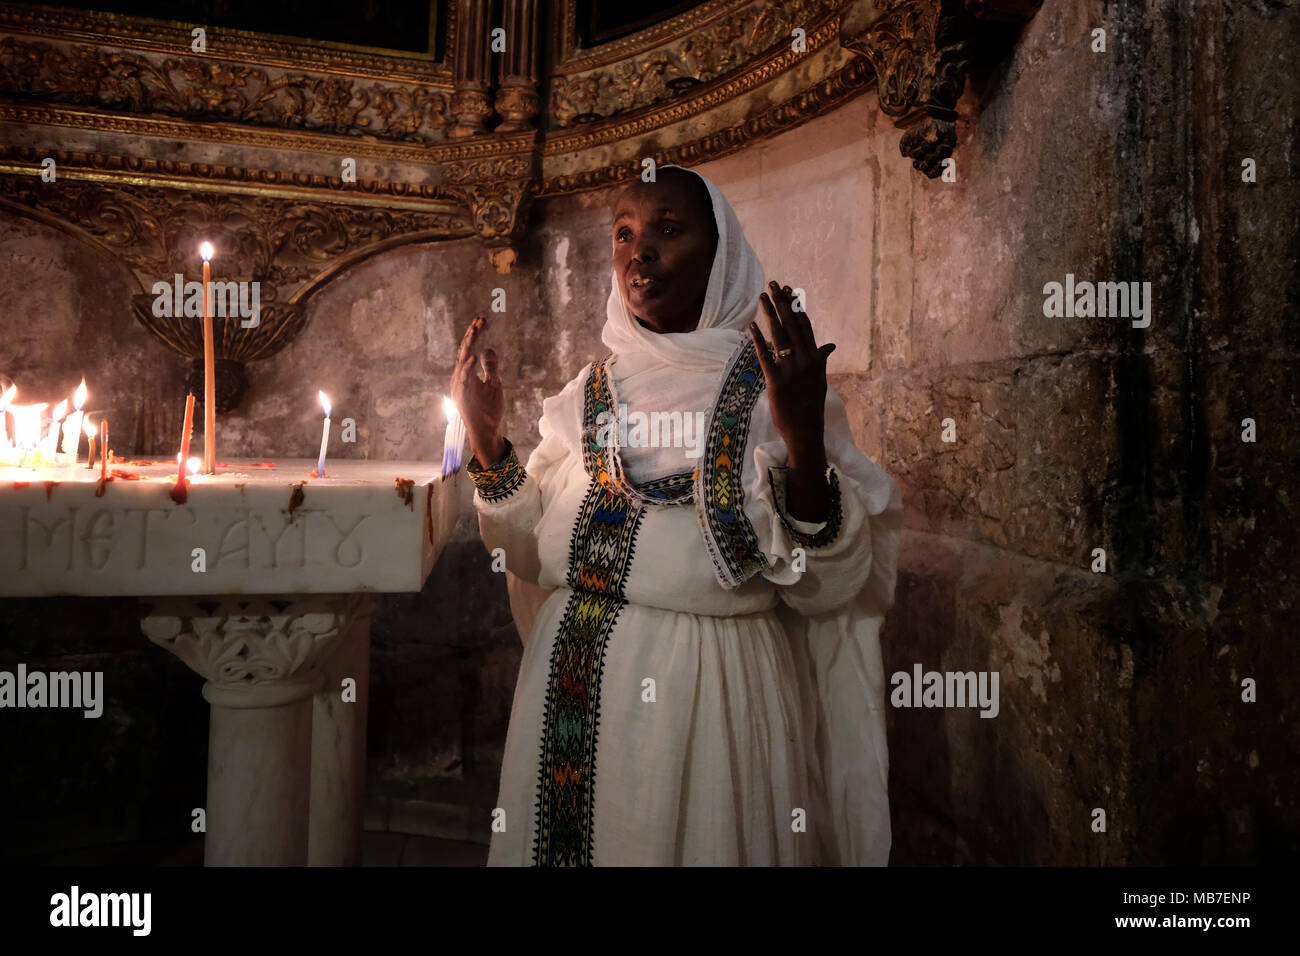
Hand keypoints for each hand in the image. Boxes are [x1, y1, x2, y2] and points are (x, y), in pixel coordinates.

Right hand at [451, 315, 505, 465]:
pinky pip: (464, 380)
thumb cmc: (489, 410)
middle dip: (471, 334)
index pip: (469, 349)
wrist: (485, 431)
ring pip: (462, 361)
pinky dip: (468, 368)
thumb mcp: (494, 384)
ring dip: (469, 345)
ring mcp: (459, 387)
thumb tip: (488, 349)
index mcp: (466, 374)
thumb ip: (491, 367)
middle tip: (480, 320)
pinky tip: (474, 356)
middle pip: (464, 351)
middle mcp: (459, 378)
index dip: (474, 334)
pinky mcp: (462, 397)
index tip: (482, 320)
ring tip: (476, 330)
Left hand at [748, 281, 834, 468]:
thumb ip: (822, 360)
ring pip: (779, 336)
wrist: (806, 432)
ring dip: (770, 315)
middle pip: (792, 326)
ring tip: (762, 297)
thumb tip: (830, 346)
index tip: (790, 291)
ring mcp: (791, 371)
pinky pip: (766, 357)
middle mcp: (805, 361)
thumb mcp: (820, 381)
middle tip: (774, 284)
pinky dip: (758, 340)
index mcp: (815, 359)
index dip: (797, 307)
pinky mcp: (776, 382)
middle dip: (783, 303)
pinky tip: (752, 326)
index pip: (805, 326)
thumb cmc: (812, 407)